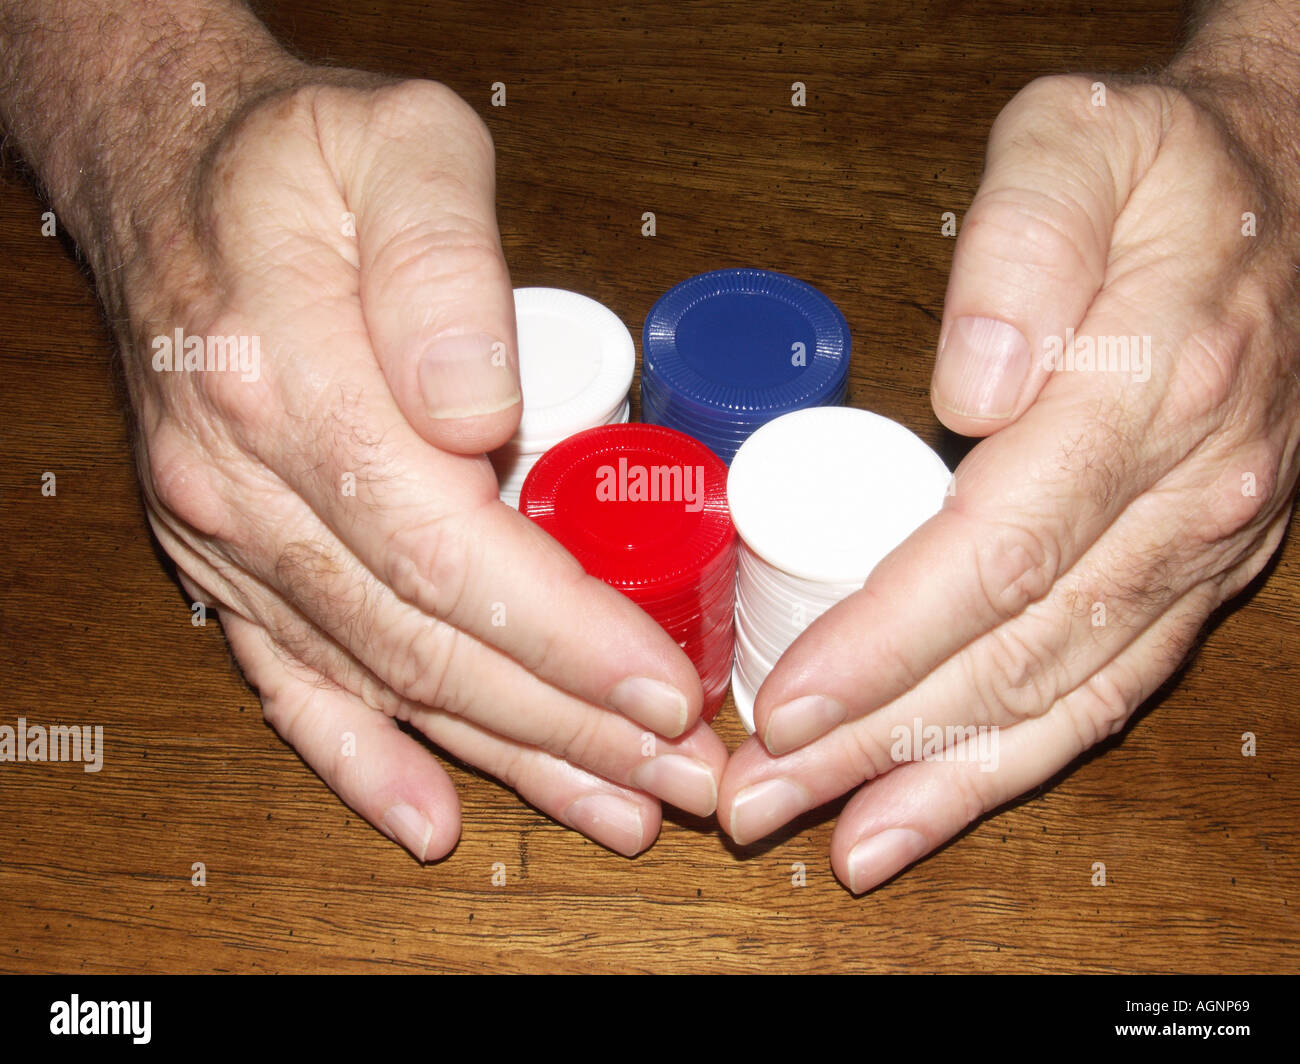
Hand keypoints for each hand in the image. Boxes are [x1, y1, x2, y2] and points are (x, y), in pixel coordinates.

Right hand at [121, 73, 725, 858]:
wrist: (173, 174)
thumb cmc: (303, 159)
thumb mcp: (395, 144)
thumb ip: (441, 264)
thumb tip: (481, 407)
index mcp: (293, 386)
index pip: (447, 550)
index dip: (563, 636)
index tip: (662, 686)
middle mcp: (247, 486)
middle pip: (427, 643)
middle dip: (567, 726)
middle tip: (683, 773)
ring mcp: (229, 537)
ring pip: (383, 679)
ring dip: (508, 757)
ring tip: (620, 807)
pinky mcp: (228, 560)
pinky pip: (289, 683)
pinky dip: (361, 761)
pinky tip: (428, 818)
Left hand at [718, 72, 1299, 890]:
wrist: (1278, 197)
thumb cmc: (1154, 168)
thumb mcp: (1080, 139)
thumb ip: (1025, 240)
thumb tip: (973, 380)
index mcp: (1151, 388)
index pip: (1002, 550)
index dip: (887, 639)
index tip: (786, 703)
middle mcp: (1187, 494)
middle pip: (1016, 652)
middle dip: (879, 739)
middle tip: (758, 798)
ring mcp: (1199, 549)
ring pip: (1062, 698)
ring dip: (937, 780)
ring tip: (828, 838)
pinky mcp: (1189, 577)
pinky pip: (1103, 693)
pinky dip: (1012, 766)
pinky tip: (927, 807)